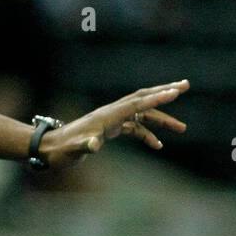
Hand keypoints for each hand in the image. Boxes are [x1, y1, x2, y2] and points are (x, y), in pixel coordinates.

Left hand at [40, 80, 188, 168]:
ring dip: (161, 119)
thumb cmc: (62, 150)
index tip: (176, 91)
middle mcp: (111, 113)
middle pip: (142, 98)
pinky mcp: (109, 129)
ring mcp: (111, 120)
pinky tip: (158, 145)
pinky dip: (147, 133)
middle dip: (164, 92)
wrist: (50, 149)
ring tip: (183, 128)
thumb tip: (94, 146)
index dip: (156, 98)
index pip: (136, 103)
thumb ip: (85, 146)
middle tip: (186, 85)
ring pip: (141, 114)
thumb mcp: (74, 150)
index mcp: (107, 115)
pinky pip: (134, 127)